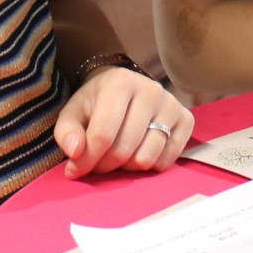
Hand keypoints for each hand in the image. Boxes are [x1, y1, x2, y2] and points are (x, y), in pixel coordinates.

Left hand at [55, 66, 192, 177]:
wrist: (124, 90)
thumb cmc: (96, 105)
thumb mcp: (73, 114)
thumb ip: (67, 133)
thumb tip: (75, 153)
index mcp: (120, 82)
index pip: (103, 134)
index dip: (86, 160)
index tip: (74, 170)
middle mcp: (151, 89)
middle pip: (124, 149)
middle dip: (105, 165)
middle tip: (97, 164)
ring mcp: (172, 104)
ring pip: (147, 157)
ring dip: (127, 168)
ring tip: (118, 158)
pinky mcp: (186, 119)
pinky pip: (168, 159)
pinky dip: (150, 166)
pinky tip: (139, 153)